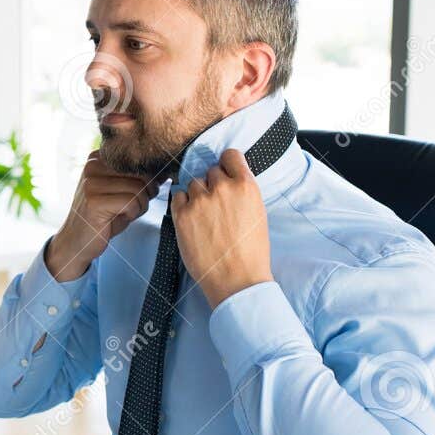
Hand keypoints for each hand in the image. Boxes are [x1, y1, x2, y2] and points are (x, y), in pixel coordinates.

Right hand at [44, 153, 160, 281]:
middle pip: (140, 173)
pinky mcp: (94, 201)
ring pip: (138, 188)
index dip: (147, 178)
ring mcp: (91, 183)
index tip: (141, 192)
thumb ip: (137, 177)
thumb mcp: (120, 191)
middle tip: (134, 206)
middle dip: (145, 193)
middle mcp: (92, 166)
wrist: (77, 241)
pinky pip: (131, 202)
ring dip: (140, 205)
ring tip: (126, 213)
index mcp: (98, 158)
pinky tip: (119, 218)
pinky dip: (133, 213)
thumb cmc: (104, 216)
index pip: (137, 159)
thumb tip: (165, 169)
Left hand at [172, 148, 272, 309]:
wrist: (237, 279)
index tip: (224, 172)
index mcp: (246, 186)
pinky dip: (182, 205)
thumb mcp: (257, 213)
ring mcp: (200, 201)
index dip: (226, 164)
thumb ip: (242, 192)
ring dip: (197, 196)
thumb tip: (228, 179)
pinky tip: (192, 220)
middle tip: (216, 206)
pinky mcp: (182, 215)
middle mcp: (222, 188)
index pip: (230, 155)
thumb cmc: (250, 251)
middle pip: (210, 172)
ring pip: (193, 184)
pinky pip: (177, 196)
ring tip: (204, 217)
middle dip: (212, 185)